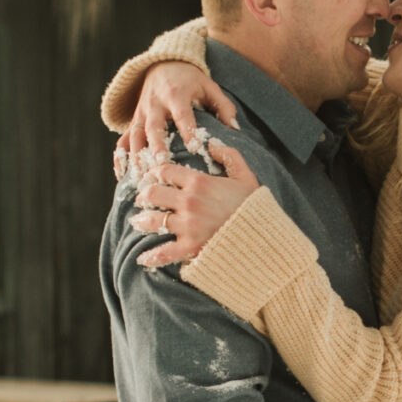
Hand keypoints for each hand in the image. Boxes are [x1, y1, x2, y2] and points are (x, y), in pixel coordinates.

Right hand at [112, 61, 238, 180]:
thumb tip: (235, 129)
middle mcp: (155, 104)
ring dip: (136, 156)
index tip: (195, 148)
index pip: (182, 114)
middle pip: (153, 127)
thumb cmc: (190, 80)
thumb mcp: (209, 86)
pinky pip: (123, 140)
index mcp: (176, 94)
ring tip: (140, 176)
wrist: (163, 65)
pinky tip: (122, 176)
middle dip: (157, 146)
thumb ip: (224, 106)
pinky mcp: (132, 121)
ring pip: (135, 136)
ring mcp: (141, 113)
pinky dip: (120, 158)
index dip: (188, 130)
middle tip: (161, 165)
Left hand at [131, 139, 260, 266]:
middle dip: (144, 195)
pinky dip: (151, 256)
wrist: (263, 238)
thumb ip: (229, 155)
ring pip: (153, 220)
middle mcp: (189, 202)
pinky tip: (142, 258)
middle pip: (153, 193)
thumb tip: (211, 143)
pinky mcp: (190, 248)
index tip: (151, 176)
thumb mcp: (246, 176)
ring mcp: (188, 225)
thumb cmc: (255, 207)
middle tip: (142, 198)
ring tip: (138, 221)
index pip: (165, 171)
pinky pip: (163, 252)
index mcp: (199, 182)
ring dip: (142, 220)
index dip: (154, 172)